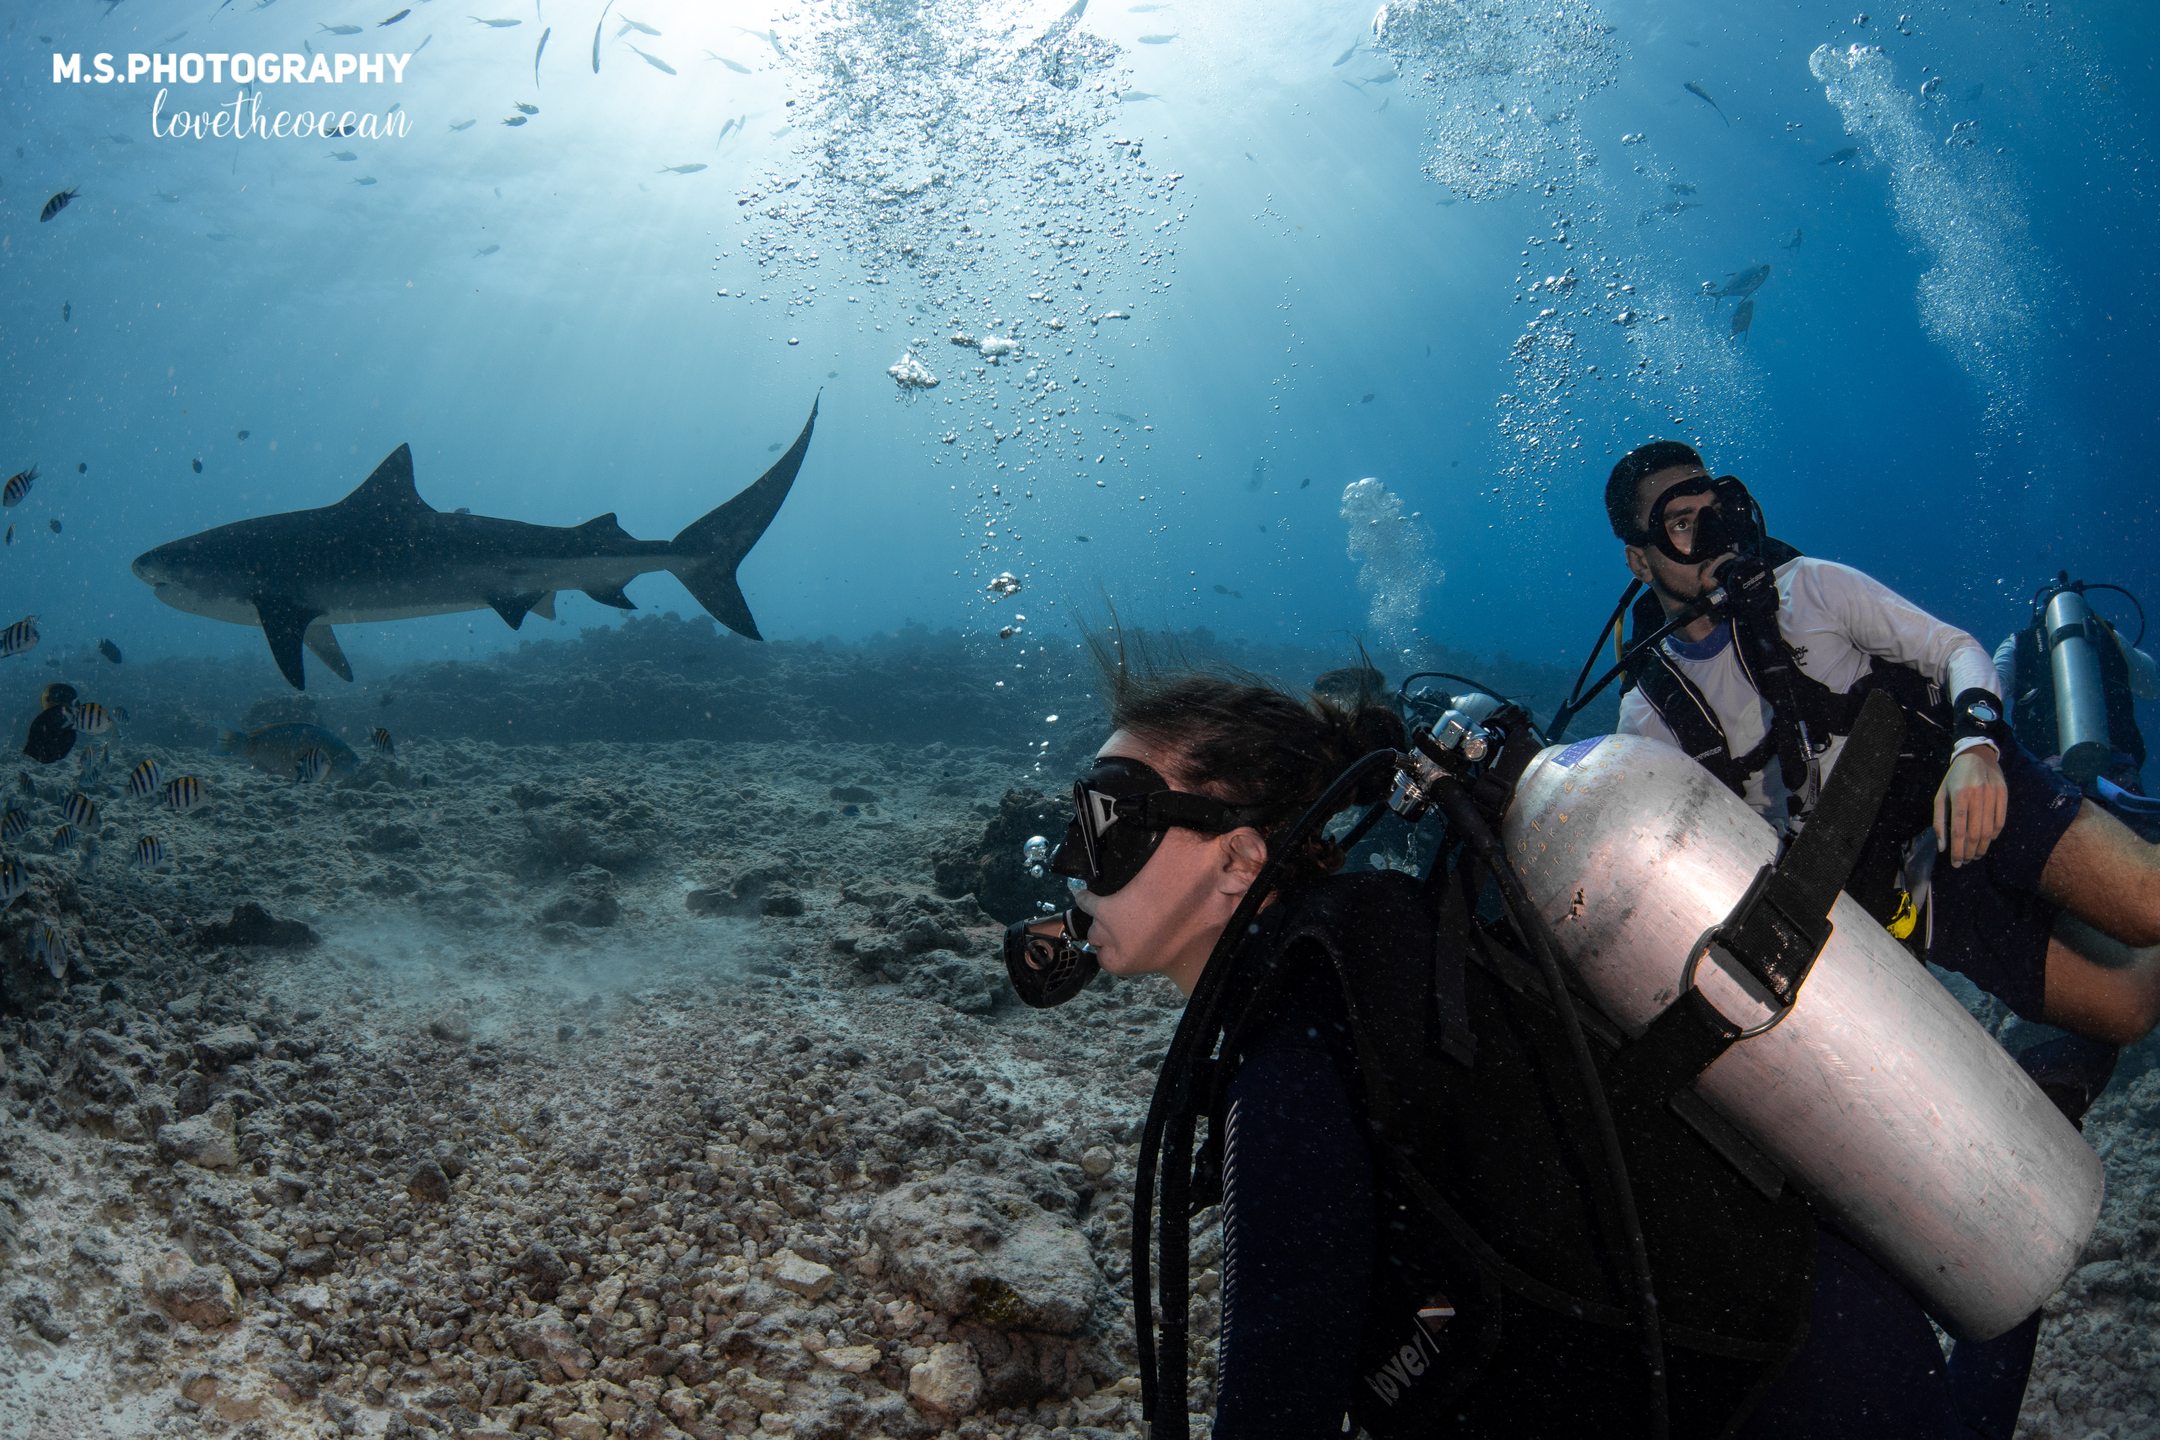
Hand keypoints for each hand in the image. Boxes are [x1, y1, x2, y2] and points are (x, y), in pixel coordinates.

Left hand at [1933, 745, 2007, 867]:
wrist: (1977, 755)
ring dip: (1982, 847)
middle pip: (1975, 833)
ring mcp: (1993, 795)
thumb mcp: (1941, 796)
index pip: (1958, 829)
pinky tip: (1987, 841)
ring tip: (1975, 855)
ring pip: (1989, 830)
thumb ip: (1939, 821)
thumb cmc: (1954, 778)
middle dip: (1970, 851)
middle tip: (1966, 861)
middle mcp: (1977, 795)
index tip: (1955, 863)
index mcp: (1959, 795)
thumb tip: (1943, 847)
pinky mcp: (2004, 794)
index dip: (1957, 849)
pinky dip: (1994, 835)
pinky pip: (2000, 821)